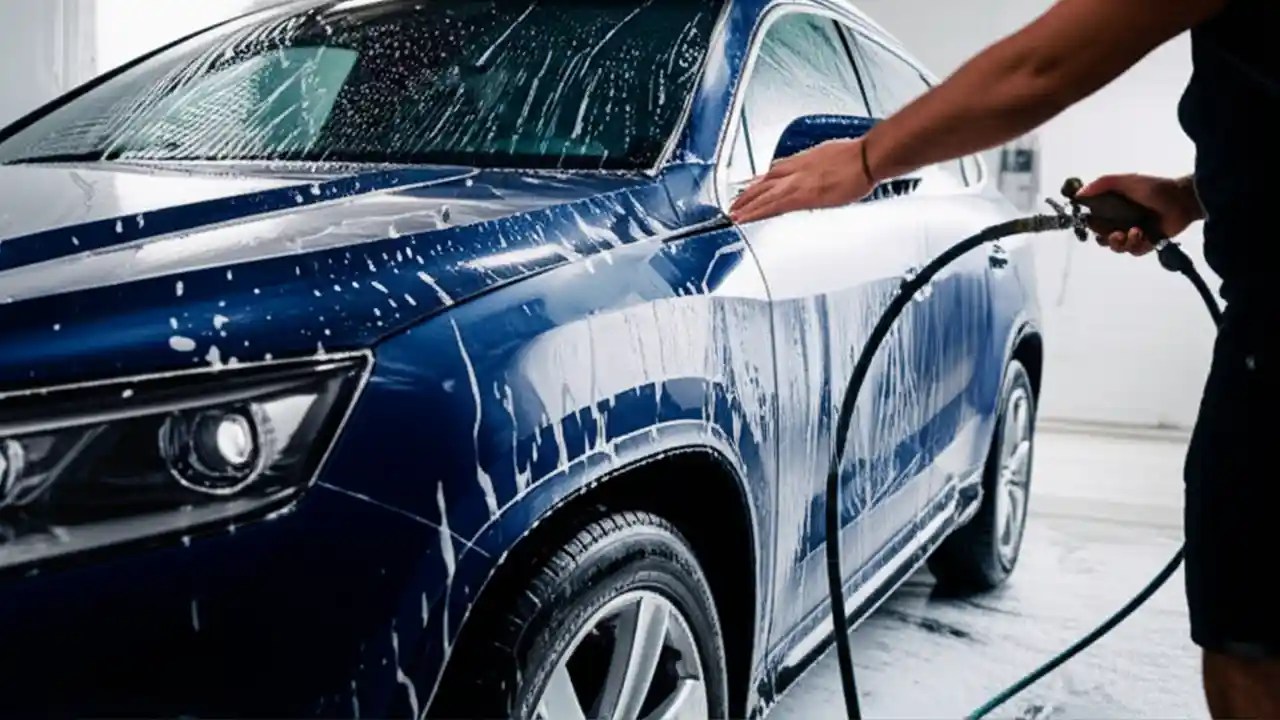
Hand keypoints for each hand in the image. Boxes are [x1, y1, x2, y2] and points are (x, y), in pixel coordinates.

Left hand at [728, 139, 875, 223]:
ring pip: (763, 196)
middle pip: (764, 183)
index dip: (761, 181)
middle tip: (734, 204)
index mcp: (803, 160)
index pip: (775, 171)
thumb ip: (821, 165)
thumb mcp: (832, 155)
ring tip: (734, 214)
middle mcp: (795, 170)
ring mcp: (796, 183)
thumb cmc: (857, 156)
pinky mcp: (800, 197)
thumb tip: (820, 172)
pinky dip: (756, 212)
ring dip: (746, 205)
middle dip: (748, 194)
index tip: (752, 186)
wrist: (866, 157)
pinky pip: (771, 206)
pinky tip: (746, 218)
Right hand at [1076, 173, 1202, 255]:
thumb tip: (1079, 194)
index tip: (1092, 222)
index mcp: (1114, 209)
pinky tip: (1142, 234)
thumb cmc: (1154, 188)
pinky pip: (1133, 252)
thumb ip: (1102, 184)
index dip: (1091, 224)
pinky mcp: (1147, 244)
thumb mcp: (1126, 181)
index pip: (1095, 222)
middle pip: (1102, 238)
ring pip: (1116, 247)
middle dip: (1105, 237)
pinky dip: (1135, 244)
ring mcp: (1134, 235)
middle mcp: (1121, 223)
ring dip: (1120, 242)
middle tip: (1115, 232)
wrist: (1181, 200)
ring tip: (1132, 232)